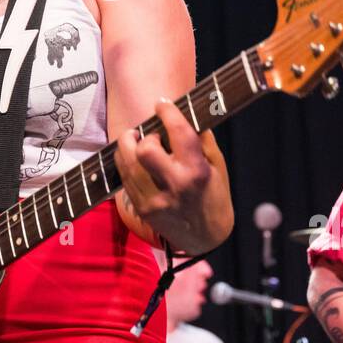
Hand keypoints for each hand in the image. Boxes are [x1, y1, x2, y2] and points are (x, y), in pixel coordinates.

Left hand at [114, 98, 232, 254]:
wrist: (206, 238)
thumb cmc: (214, 196)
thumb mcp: (217, 165)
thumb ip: (200, 139)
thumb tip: (184, 112)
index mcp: (197, 171)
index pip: (178, 133)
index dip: (167, 113)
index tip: (162, 104)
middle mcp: (174, 185)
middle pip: (144, 149)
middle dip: (142, 135)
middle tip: (148, 134)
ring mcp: (155, 199)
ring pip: (127, 162)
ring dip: (128, 146)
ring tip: (136, 142)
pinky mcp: (142, 208)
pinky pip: (125, 178)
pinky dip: (128, 164)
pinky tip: (138, 163)